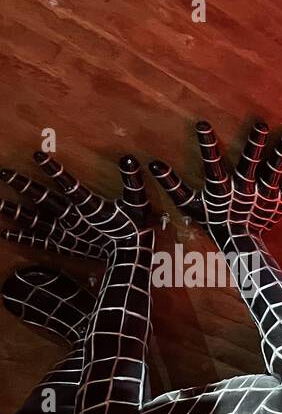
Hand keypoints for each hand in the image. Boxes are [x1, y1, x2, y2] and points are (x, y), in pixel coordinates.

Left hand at [0, 153, 149, 258]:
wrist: (130, 258)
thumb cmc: (134, 227)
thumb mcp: (137, 202)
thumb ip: (132, 181)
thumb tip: (129, 158)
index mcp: (89, 205)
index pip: (68, 184)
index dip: (53, 170)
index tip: (37, 155)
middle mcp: (72, 217)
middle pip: (44, 199)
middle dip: (23, 186)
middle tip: (3, 172)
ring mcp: (65, 232)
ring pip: (35, 219)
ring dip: (14, 211)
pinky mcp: (63, 244)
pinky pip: (39, 241)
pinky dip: (23, 237)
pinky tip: (5, 232)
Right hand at [149, 120, 281, 246]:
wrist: (239, 243)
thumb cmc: (213, 219)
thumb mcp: (190, 204)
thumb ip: (173, 185)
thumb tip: (151, 164)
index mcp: (222, 188)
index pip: (212, 163)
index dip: (207, 145)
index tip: (203, 125)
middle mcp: (244, 189)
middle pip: (250, 163)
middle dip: (256, 144)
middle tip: (262, 124)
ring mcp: (263, 196)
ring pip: (273, 172)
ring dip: (280, 154)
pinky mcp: (278, 202)